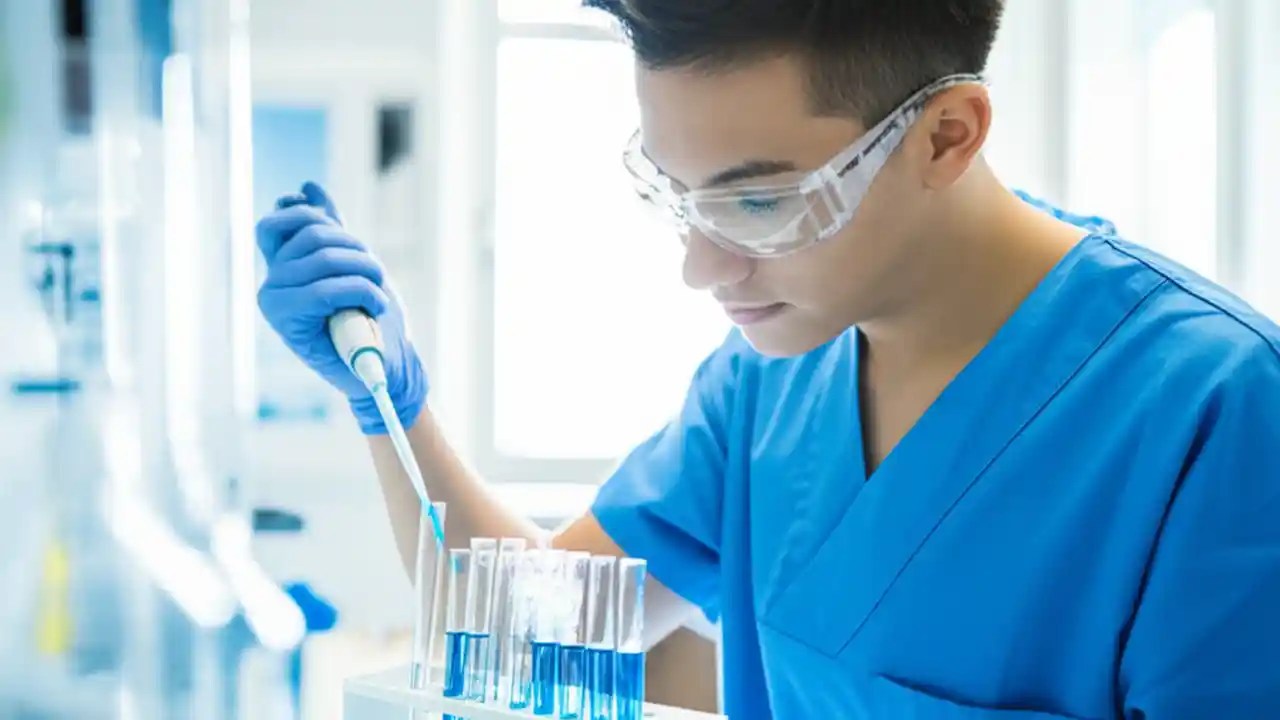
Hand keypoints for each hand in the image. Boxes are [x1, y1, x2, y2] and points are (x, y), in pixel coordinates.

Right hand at [255, 182, 426, 433]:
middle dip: (356, 248)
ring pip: (325, 258)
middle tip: (376, 274)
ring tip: (379, 293)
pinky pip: (328, 289)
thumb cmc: (371, 316)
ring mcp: (275, 303)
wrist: (388, 365)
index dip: (312, 218)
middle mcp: (271, 283)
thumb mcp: (352, 263)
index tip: (345, 237)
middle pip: (313, 235)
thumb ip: (328, 229)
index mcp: (280, 266)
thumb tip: (306, 188)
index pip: (280, 222)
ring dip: (366, 271)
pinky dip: (365, 293)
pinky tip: (377, 306)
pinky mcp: (288, 324)